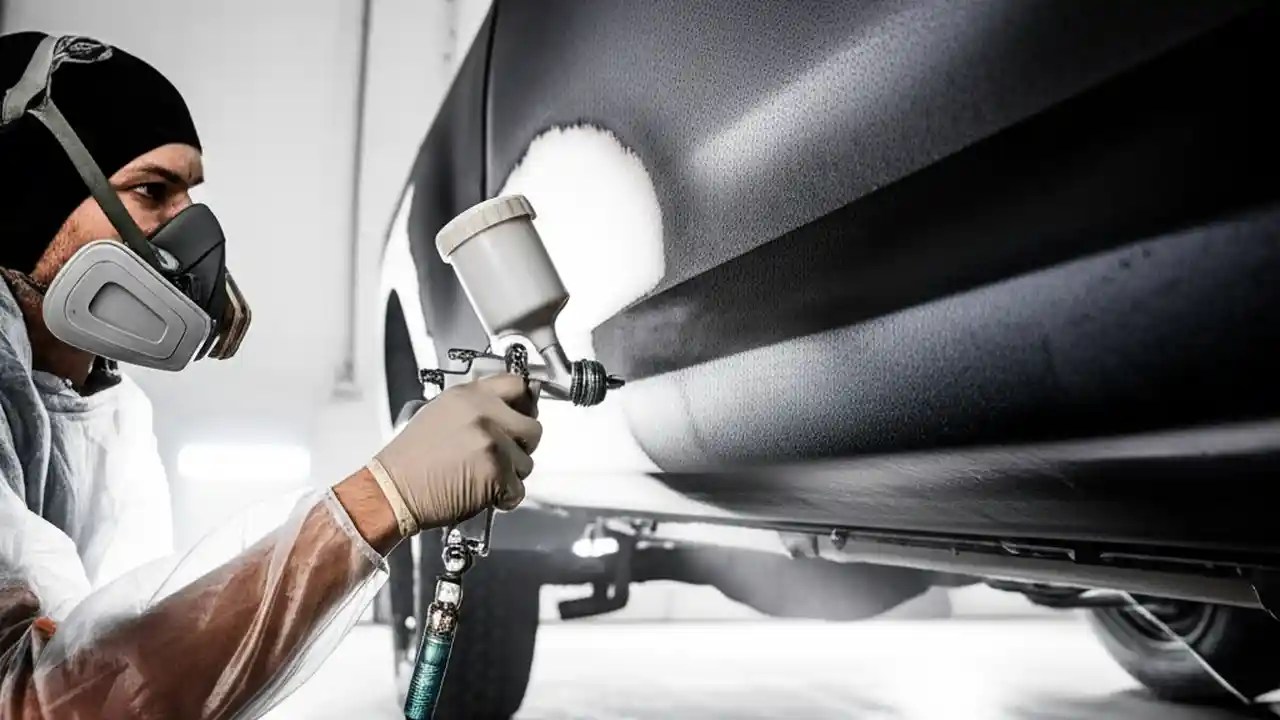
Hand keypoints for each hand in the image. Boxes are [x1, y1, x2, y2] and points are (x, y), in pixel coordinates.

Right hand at [369, 374, 541, 534]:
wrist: (393, 489)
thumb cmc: (410, 460)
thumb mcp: (440, 413)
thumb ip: (477, 407)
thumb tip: (509, 411)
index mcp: (470, 395)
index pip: (518, 385)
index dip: (526, 404)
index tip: (525, 414)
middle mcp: (485, 413)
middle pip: (533, 428)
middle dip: (522, 446)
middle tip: (502, 456)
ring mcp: (493, 442)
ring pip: (527, 462)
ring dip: (511, 474)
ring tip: (481, 476)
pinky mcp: (497, 472)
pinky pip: (518, 489)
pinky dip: (504, 497)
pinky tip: (481, 493)